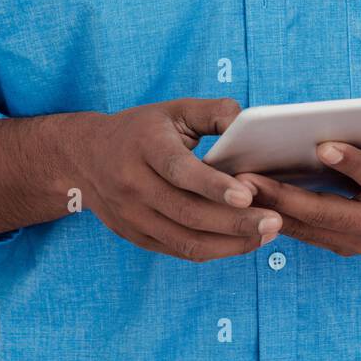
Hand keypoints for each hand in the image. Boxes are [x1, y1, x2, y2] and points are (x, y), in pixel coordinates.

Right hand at [67, 97, 282, 261]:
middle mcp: (133, 184)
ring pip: (185, 239)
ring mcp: (132, 215)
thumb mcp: (173, 110)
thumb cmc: (141, 130)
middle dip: (236, 221)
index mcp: (144, 145)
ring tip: (267, 235)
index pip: (179, 170)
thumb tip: (248, 123)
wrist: (86, 158)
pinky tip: (242, 242)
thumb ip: (213, 113)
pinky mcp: (136, 236)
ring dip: (231, 243)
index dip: (213, 185)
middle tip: (275, 222)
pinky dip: (214, 250)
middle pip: (188, 212)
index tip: (248, 194)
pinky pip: (179, 250)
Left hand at [233, 123, 360, 256]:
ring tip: (236, 191)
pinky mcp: (345, 247)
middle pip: (327, 212)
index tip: (323, 146)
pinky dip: (277, 219)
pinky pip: (306, 234)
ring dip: (270, 211)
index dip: (351, 162)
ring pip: (310, 229)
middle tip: (247, 181)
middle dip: (285, 197)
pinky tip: (248, 203)